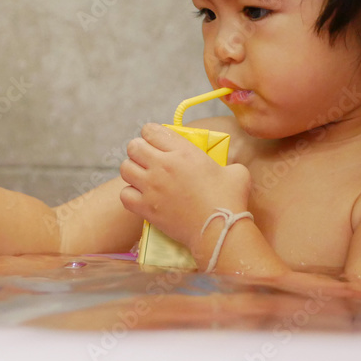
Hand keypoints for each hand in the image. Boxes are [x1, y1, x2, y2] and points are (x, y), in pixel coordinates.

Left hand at [118, 123, 250, 248]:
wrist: (220, 230)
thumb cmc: (230, 199)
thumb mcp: (235, 171)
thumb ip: (225, 162)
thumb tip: (224, 168)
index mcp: (182, 152)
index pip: (151, 130)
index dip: (152, 134)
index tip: (157, 142)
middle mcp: (162, 165)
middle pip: (133, 146)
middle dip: (139, 150)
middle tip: (149, 160)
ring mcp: (151, 187)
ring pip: (125, 168)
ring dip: (133, 171)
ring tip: (143, 177)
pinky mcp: (145, 207)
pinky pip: (124, 194)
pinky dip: (131, 194)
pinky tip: (141, 197)